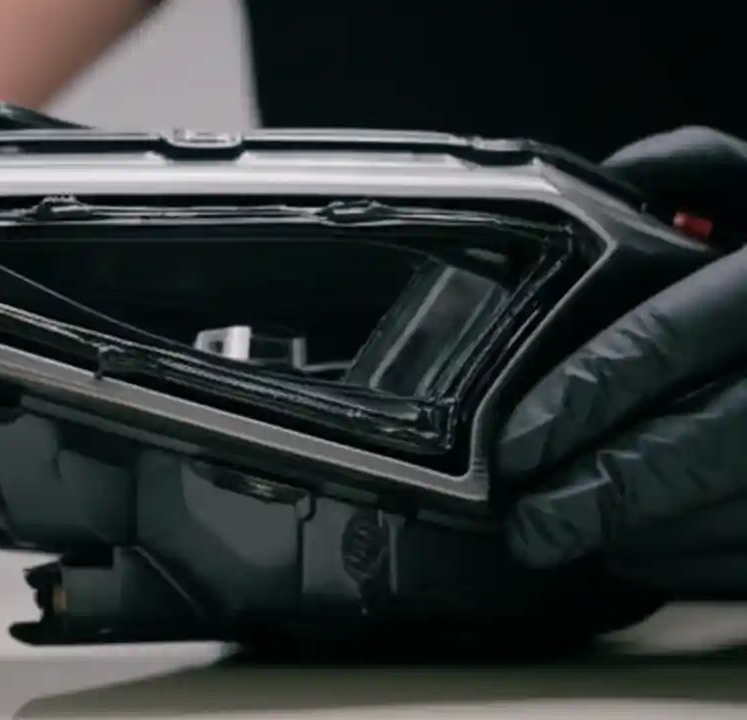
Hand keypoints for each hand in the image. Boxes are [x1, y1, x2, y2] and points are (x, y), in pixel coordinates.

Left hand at [496, 126, 746, 596]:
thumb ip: (697, 169)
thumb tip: (606, 182)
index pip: (664, 341)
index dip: (579, 398)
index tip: (511, 441)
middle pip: (694, 447)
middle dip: (598, 494)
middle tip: (524, 526)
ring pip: (736, 514)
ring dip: (644, 538)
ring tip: (571, 539)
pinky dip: (702, 566)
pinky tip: (646, 555)